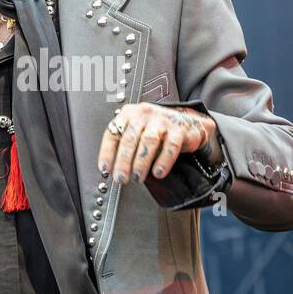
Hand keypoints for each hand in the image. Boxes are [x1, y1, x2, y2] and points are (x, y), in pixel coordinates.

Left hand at [97, 105, 217, 185]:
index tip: (105, 168)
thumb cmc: (158, 130)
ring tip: (138, 178)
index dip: (107, 152)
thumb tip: (113, 170)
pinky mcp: (179, 129)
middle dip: (123, 161)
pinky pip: (170, 146)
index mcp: (129, 115)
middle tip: (121, 178)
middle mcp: (144, 115)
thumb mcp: (138, 132)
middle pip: (130, 139)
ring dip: (141, 163)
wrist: (187, 123)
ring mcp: (162, 121)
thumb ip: (125, 147)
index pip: (113, 133)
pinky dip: (163, 161)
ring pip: (149, 141)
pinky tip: (158, 172)